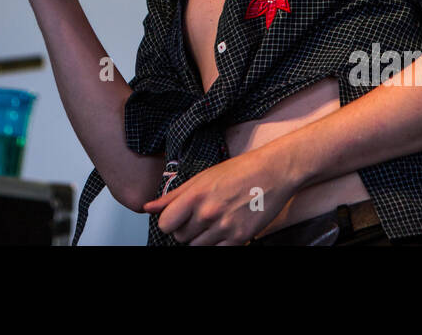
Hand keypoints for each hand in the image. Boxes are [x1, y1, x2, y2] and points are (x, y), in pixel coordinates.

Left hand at [141, 148, 296, 244]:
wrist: (272, 172)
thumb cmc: (238, 171)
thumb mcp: (202, 178)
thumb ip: (173, 195)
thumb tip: (149, 207)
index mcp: (196, 195)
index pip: (166, 224)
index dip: (169, 222)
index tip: (177, 218)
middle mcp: (208, 213)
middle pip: (181, 237)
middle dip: (186, 229)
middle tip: (200, 216)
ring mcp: (224, 227)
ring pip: (197, 247)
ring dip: (201, 238)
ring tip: (213, 221)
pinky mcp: (240, 238)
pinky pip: (217, 250)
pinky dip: (217, 243)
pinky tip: (225, 228)